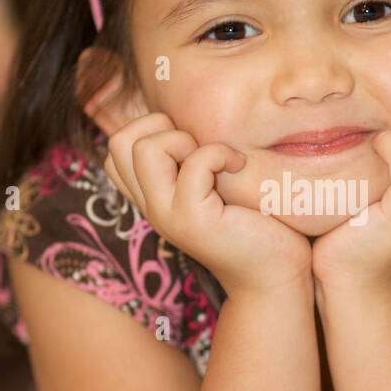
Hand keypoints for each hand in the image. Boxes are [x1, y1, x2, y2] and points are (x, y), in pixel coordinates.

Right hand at [102, 112, 312, 296]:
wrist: (275, 276)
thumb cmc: (254, 224)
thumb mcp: (214, 184)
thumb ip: (192, 159)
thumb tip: (188, 115)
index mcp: (151, 196)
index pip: (116, 147)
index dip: (151, 129)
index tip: (192, 145)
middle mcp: (151, 206)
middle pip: (119, 141)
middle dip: (162, 129)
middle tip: (199, 150)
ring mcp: (167, 216)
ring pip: (145, 149)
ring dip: (185, 140)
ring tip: (216, 161)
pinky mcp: (193, 222)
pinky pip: (195, 164)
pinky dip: (220, 154)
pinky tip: (239, 167)